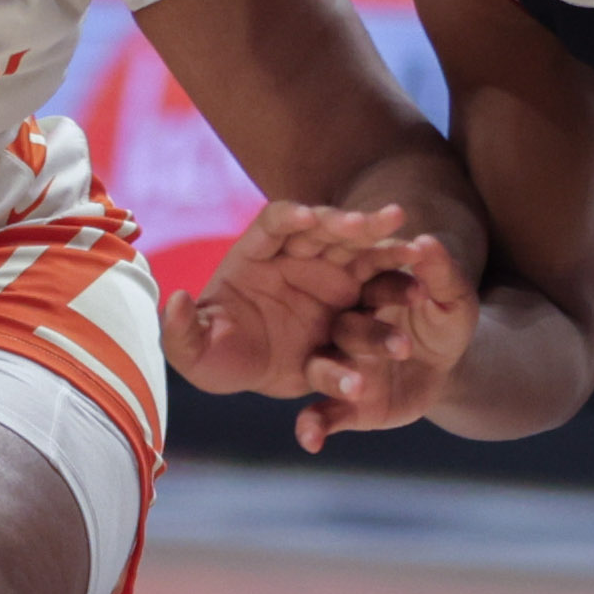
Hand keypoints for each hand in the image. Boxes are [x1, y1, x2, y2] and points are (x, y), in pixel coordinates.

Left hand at [161, 200, 418, 399]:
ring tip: (412, 247)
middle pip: (324, 229)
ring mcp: (329, 272)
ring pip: (358, 252)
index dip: (293, 217)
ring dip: (383, 247)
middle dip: (349, 224)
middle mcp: (296, 254)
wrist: (260, 376)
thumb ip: (181, 333)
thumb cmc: (222, 357)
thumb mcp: (196, 355)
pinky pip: (378, 290)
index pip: (275, 223)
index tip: (310, 216)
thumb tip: (171, 301)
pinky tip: (422, 284)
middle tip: (377, 222)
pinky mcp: (355, 297)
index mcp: (255, 253)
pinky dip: (398, 285)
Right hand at [291, 232, 478, 452]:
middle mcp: (345, 326)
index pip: (366, 284)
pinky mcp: (343, 404)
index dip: (386, 285)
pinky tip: (311, 441)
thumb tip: (426, 241)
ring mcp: (340, 365)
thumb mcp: (453, 299)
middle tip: (400, 348)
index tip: (412, 291)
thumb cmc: (446, 322)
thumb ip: (440, 272)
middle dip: (366, 336)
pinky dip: (312, 427)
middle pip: (345, 327)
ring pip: (324, 369)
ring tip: (355, 390)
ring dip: (336, 380)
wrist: (447, 369)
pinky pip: (320, 415)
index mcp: (366, 292)